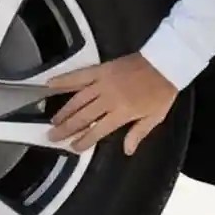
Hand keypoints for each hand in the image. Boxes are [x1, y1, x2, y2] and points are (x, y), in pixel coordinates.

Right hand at [45, 51, 177, 154]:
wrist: (164, 64)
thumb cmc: (161, 92)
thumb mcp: (155, 117)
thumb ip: (138, 133)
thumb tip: (127, 150)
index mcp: (122, 113)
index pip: (97, 130)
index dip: (84, 140)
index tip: (73, 148)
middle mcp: (108, 99)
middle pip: (83, 117)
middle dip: (66, 129)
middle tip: (51, 136)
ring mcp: (102, 83)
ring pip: (77, 99)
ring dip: (64, 111)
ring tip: (53, 121)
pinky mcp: (100, 70)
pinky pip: (79, 75)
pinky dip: (64, 80)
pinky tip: (50, 84)